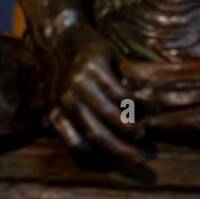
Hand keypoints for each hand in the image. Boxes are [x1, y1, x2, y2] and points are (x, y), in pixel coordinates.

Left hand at [46, 21, 144, 164]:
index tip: (120, 164)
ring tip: (141, 132)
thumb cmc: (67, 74)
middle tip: (140, 160)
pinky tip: (142, 106)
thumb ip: (71, 123)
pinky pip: (118, 91)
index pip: (77, 146)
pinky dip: (132, 102)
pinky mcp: (95, 66)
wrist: (60, 34)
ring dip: (129, 127)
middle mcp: (66, 100)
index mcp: (57, 113)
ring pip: (108, 114)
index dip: (100, 159)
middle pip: (95, 134)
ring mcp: (80, 83)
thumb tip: (97, 154)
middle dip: (119, 150)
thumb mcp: (61, 98)